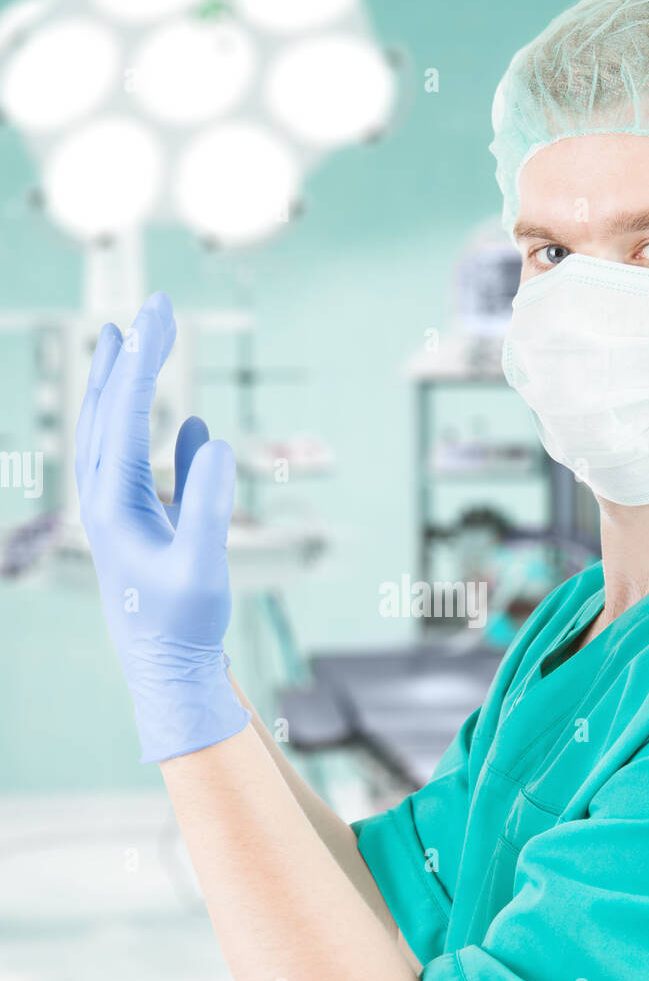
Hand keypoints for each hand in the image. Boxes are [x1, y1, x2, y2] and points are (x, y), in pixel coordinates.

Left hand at [76, 291, 249, 762]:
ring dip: (123, 389)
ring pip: (114, 436)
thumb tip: (209, 440)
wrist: (167, 670)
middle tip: (148, 310)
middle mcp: (107, 503)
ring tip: (131, 346)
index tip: (157, 315)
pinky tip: (189, 427)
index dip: (141, 363)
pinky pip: (148, 473)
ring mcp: (122, 514)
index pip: (124, 418)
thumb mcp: (201, 568)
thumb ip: (206, 506)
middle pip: (109, 415)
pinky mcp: (143, 530)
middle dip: (128, 360)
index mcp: (113, 505)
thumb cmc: (181, 624)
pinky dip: (163, 442)